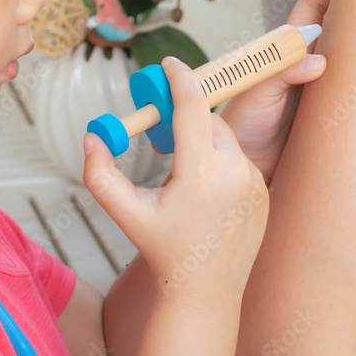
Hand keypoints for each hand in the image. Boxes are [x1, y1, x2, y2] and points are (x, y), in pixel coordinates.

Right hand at [82, 56, 268, 303]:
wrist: (205, 291)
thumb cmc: (163, 250)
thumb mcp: (124, 211)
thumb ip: (99, 172)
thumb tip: (92, 135)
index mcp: (200, 172)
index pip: (193, 105)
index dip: (180, 77)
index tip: (170, 64)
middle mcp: (233, 172)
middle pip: (208, 119)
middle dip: (186, 115)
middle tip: (163, 128)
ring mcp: (253, 182)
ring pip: (224, 140)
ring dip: (202, 142)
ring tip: (182, 173)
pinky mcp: (263, 191)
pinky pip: (239, 161)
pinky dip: (219, 163)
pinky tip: (204, 191)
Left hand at [220, 0, 337, 184]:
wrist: (245, 170)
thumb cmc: (241, 128)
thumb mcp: (256, 96)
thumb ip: (280, 75)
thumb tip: (318, 61)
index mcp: (288, 53)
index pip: (312, 11)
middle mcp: (309, 67)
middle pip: (341, 30)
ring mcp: (324, 90)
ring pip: (355, 62)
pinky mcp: (335, 117)